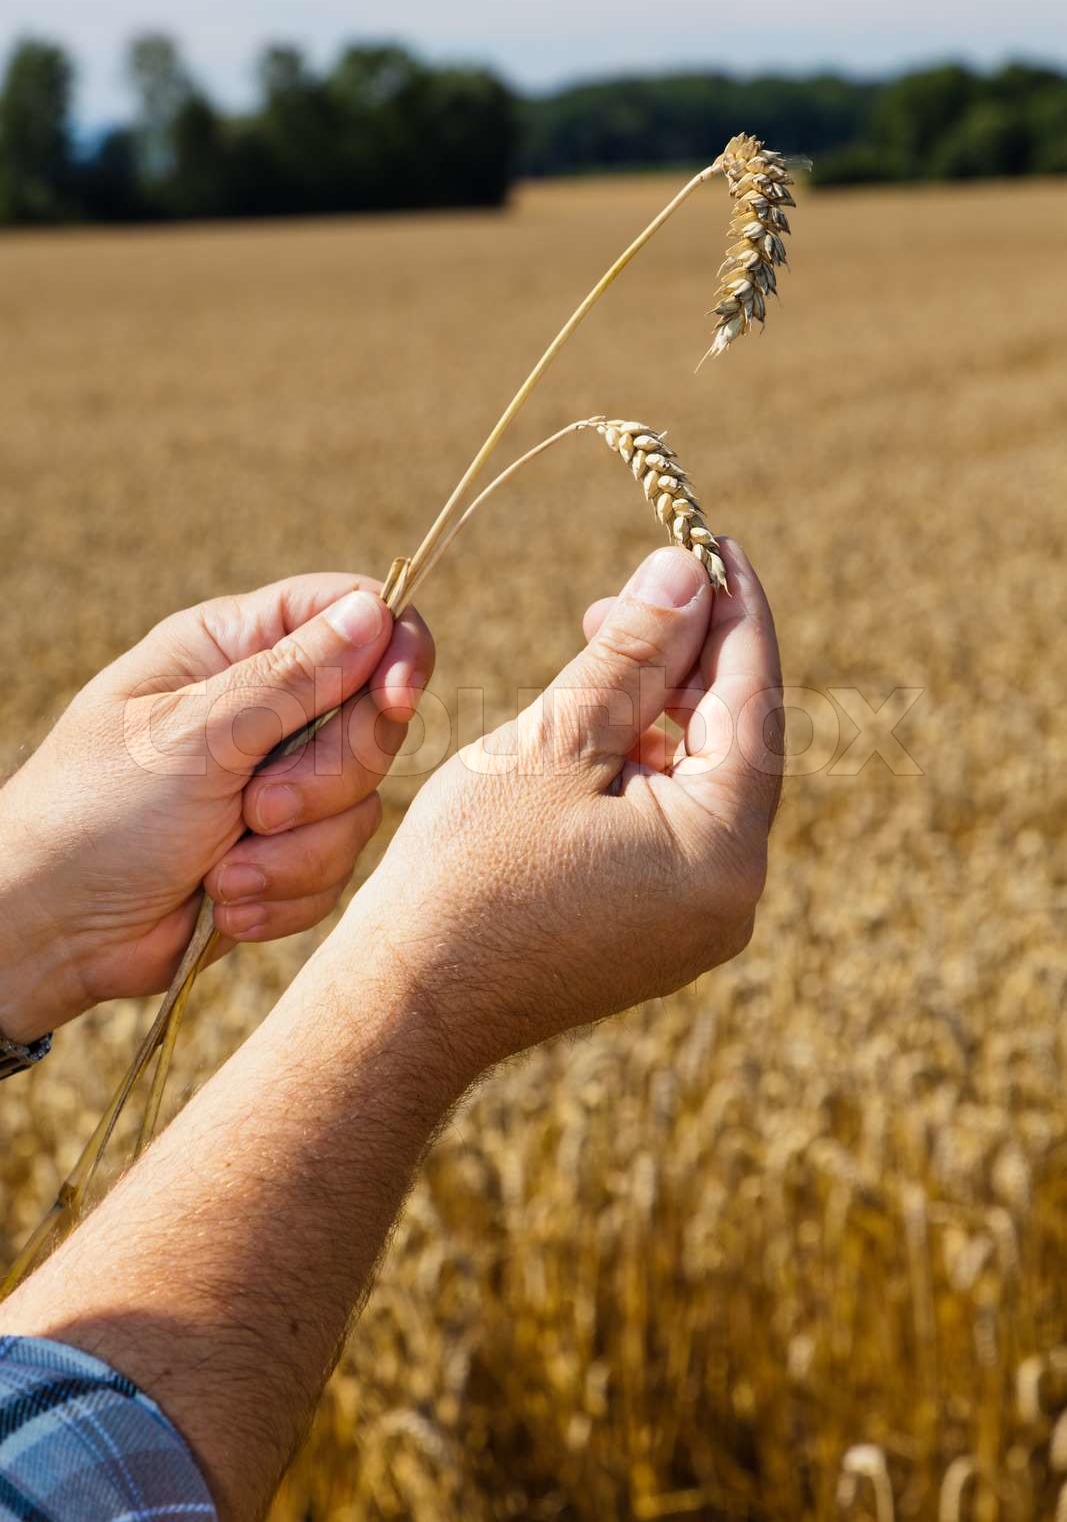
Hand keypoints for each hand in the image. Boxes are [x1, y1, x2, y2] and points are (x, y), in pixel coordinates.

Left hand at [0, 574, 432, 1043]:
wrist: (52, 932)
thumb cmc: (97, 814)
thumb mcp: (195, 736)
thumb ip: (293, 679)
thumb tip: (373, 613)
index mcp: (233, 649)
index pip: (349, 615)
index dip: (392, 651)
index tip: (398, 701)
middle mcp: (264, 708)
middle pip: (371, 720)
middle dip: (324, 782)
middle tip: (255, 811)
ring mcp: (278, 783)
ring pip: (359, 806)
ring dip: (294, 854)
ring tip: (221, 874)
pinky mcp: (284, 853)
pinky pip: (336, 868)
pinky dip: (285, 894)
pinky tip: (224, 905)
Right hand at [335, 540, 779, 1076]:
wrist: (408, 1003)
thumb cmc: (467, 871)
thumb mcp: (554, 742)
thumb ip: (632, 654)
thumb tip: (686, 573)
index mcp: (723, 851)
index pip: (754, 701)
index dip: (736, 612)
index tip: (715, 541)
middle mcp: (733, 895)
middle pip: (734, 740)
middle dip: (685, 657)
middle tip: (626, 596)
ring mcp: (697, 921)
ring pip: (700, 779)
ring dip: (658, 707)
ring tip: (594, 652)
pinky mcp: (658, 929)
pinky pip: (673, 824)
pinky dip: (642, 765)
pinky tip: (593, 730)